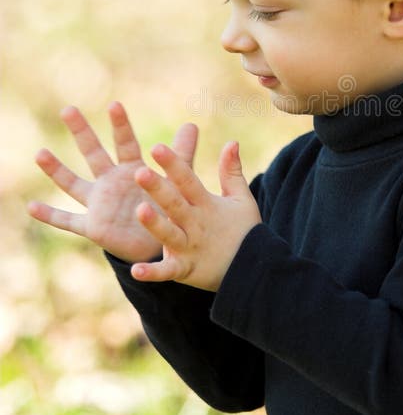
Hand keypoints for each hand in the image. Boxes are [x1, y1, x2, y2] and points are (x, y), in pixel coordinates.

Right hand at [28, 102, 197, 264]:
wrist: (162, 242)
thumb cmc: (168, 206)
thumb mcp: (177, 180)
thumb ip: (182, 154)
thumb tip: (192, 123)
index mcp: (131, 169)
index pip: (125, 143)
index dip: (121, 125)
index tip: (115, 105)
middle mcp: (110, 182)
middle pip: (94, 154)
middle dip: (82, 133)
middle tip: (68, 109)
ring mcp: (99, 202)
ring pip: (73, 184)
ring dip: (57, 170)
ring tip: (40, 153)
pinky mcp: (93, 226)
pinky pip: (68, 220)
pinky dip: (50, 215)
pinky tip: (32, 207)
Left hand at [130, 139, 260, 290]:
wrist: (254, 269)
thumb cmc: (244, 230)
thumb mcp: (240, 199)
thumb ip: (232, 171)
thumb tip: (231, 141)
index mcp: (206, 204)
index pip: (187, 181)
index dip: (173, 165)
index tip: (157, 148)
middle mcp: (195, 224)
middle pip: (174, 204)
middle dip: (158, 189)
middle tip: (140, 173)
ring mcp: (189, 248)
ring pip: (169, 235)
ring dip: (155, 225)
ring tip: (140, 211)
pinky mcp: (185, 270)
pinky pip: (167, 271)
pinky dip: (153, 273)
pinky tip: (135, 270)